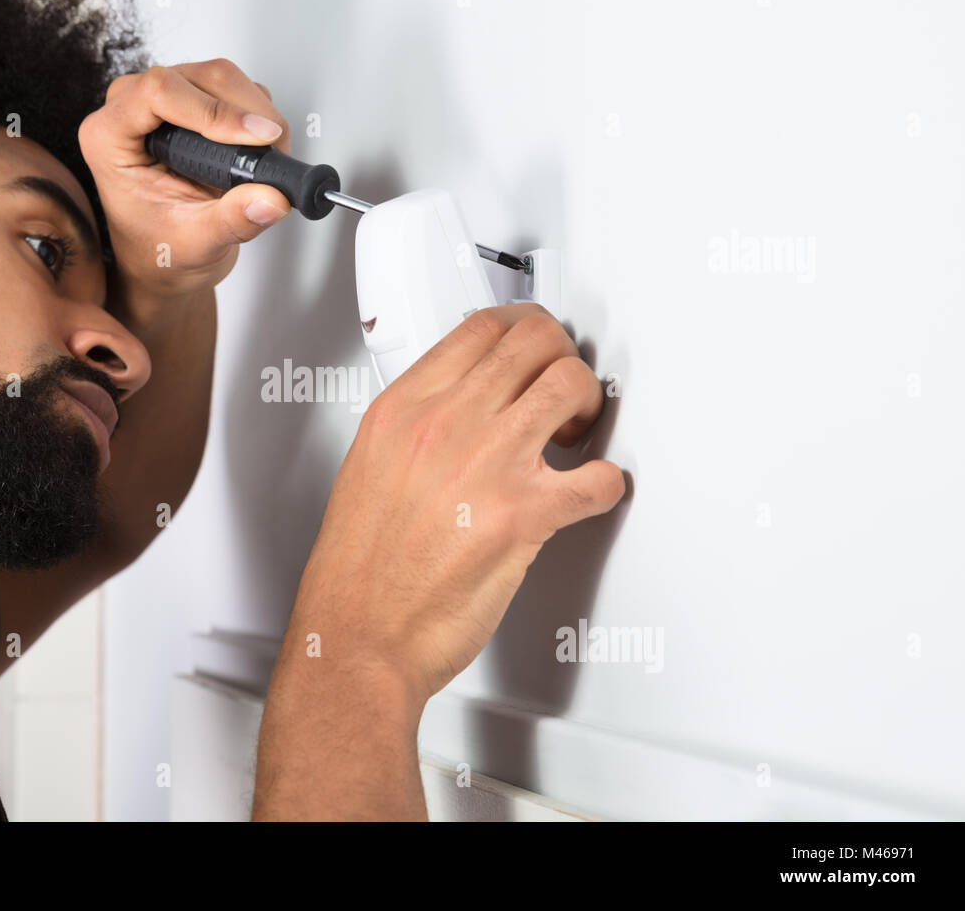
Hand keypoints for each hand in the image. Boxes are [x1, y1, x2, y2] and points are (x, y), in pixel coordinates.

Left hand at [78, 58, 292, 303]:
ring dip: (256, 112)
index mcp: (110, 138)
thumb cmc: (159, 251)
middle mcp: (130, 110)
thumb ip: (232, 220)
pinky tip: (259, 152)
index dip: (213, 110)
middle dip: (245, 111)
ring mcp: (162, 103)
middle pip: (197, 77)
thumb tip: (272, 197)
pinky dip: (258, 115)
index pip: (157, 92)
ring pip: (220, 77)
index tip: (256, 138)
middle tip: (273, 153)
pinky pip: (233, 89)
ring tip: (268, 158)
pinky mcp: (192, 104)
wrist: (163, 261)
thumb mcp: (195, 244)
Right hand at [289, 304, 624, 706]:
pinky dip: (607, 483)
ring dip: (587, 403)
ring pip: (568, 383)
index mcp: (402, 411)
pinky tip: (592, 492)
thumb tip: (457, 412)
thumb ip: (413, 430)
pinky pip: (597, 477)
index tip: (535, 342)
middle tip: (564, 386)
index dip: (523, 327)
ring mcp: (486, 465)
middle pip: (531, 341)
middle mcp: (444, 426)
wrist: (357, 637)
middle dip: (562, 355)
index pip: (478, 328)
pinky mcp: (522, 517)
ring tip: (576, 432)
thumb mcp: (367, 470)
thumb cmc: (358, 573)